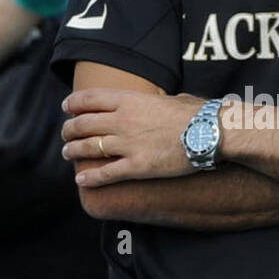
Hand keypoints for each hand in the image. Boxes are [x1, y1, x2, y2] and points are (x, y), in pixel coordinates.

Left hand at [61, 88, 204, 185]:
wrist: (212, 132)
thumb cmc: (199, 113)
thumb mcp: (174, 98)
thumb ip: (160, 101)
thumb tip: (167, 101)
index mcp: (130, 100)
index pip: (89, 99)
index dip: (73, 104)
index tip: (67, 108)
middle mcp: (123, 120)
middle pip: (83, 124)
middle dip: (69, 129)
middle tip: (66, 134)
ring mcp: (128, 144)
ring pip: (89, 148)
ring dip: (73, 150)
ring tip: (67, 153)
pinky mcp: (137, 167)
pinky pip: (106, 174)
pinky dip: (90, 177)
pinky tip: (81, 180)